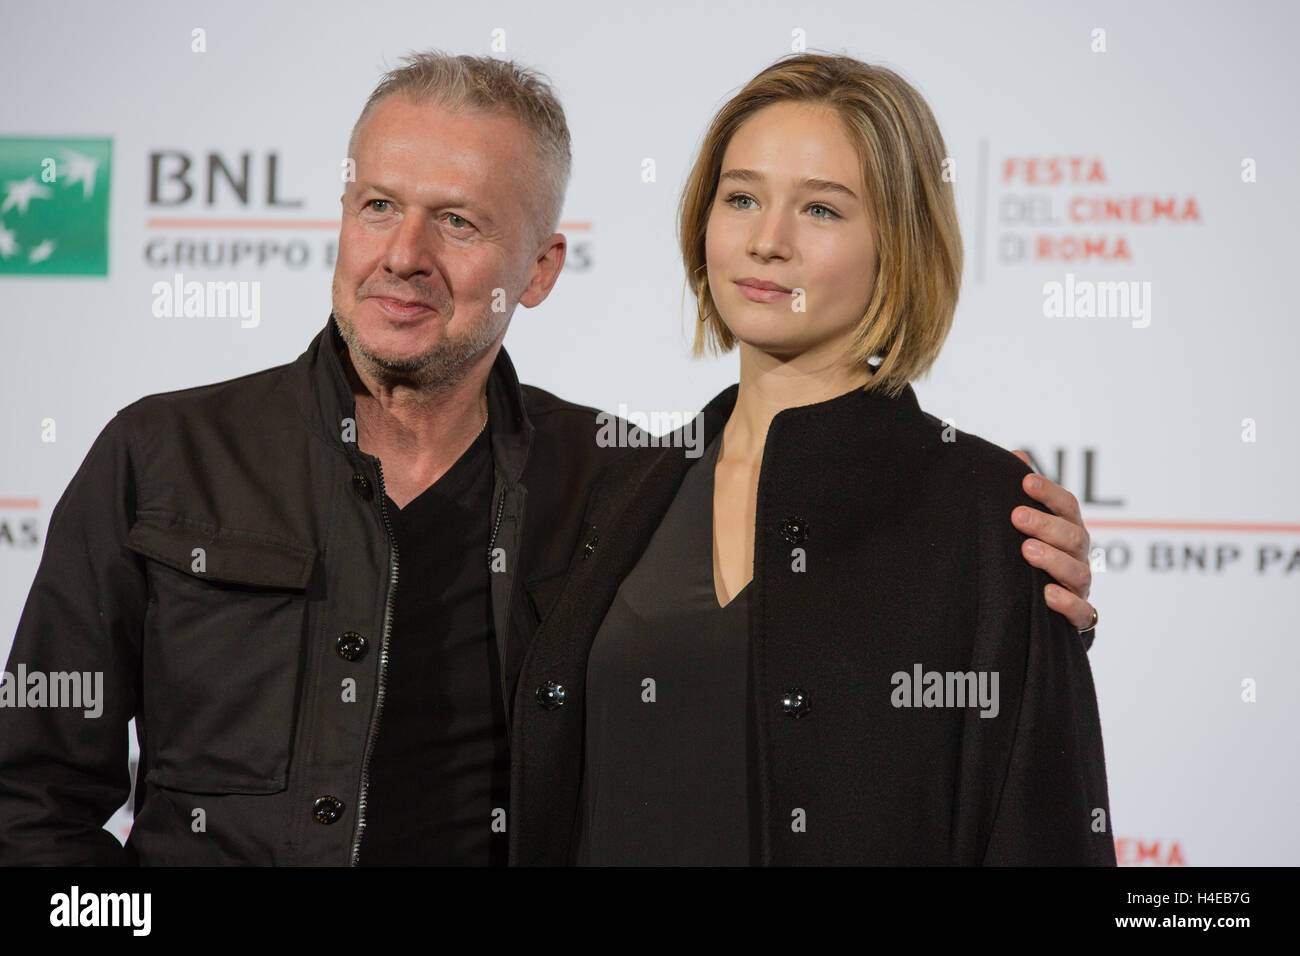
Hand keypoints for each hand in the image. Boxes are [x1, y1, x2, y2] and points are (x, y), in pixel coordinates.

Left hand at [1010, 450, 1096, 631]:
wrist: (1046, 611)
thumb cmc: (1038, 558)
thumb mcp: (1031, 526)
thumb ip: (1027, 495)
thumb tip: (1016, 455)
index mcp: (1068, 530)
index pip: (1066, 506)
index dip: (1048, 492)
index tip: (1025, 480)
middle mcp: (1078, 555)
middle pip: (1072, 536)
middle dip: (1046, 524)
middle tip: (1017, 516)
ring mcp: (1081, 585)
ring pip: (1078, 571)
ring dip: (1053, 559)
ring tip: (1028, 551)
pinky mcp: (1079, 615)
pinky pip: (1081, 612)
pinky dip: (1066, 603)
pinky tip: (1048, 594)